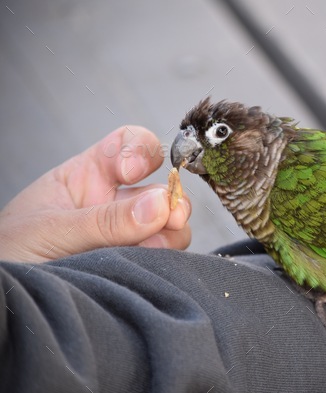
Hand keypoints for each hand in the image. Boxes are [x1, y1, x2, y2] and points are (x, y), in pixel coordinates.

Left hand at [0, 126, 191, 262]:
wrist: (6, 302)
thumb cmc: (10, 255)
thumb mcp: (52, 230)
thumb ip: (105, 220)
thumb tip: (160, 205)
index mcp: (88, 177)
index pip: (128, 145)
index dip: (141, 150)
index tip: (134, 172)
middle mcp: (114, 203)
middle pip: (161, 188)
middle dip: (171, 198)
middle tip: (168, 215)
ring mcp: (128, 236)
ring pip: (171, 224)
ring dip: (171, 233)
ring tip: (151, 248)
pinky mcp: (136, 266)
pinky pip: (166, 257)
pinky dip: (166, 260)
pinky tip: (149, 265)